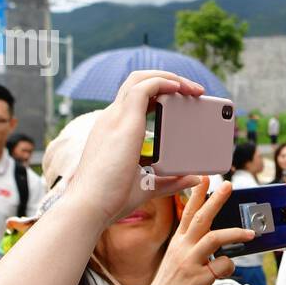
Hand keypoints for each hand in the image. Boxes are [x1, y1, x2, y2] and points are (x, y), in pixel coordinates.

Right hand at [65, 70, 205, 225]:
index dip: (158, 94)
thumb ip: (171, 182)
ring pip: (140, 78)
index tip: (181, 101)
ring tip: (193, 88)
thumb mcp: (147, 186)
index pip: (134, 99)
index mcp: (114, 130)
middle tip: (194, 91)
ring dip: (170, 77)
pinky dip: (164, 81)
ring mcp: (115, 117)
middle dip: (167, 80)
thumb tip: (193, 178)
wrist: (91, 207)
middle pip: (137, 82)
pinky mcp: (124, 120)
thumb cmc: (111, 200)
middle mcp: (112, 118)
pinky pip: (145, 86)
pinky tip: (180, 88)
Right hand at [134, 178, 254, 284]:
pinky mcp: (198, 278)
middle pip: (201, 218)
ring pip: (213, 238)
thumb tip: (219, 245)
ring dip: (234, 233)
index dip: (197, 194)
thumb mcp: (177, 259)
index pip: (188, 212)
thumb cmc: (170, 284)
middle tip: (229, 185)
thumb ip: (194, 248)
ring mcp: (189, 262)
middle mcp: (182, 248)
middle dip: (216, 200)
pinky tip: (226, 271)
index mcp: (178, 241)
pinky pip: (222, 266)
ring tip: (250, 232)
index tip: (204, 177)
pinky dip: (229, 267)